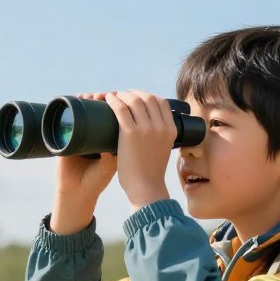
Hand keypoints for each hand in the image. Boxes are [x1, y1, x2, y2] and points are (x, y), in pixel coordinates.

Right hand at [50, 92, 117, 233]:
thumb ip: (120, 150)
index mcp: (106, 138)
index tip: (123, 97)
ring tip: (93, 95)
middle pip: (99, 109)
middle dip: (104, 98)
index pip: (113, 116)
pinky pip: (70, 115)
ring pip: (84, 109)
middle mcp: (93, 133)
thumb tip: (129, 132)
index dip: (118, 105)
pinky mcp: (65, 135)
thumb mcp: (113, 163)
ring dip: (89, 99)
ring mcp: (79, 133)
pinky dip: (74, 105)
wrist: (78, 191)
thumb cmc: (98, 180)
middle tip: (107, 95)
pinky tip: (79, 97)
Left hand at [108, 90, 174, 208]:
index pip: (161, 102)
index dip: (147, 95)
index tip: (137, 97)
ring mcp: (146, 128)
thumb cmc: (150, 172)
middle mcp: (160, 126)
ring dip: (122, 94)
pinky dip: (114, 101)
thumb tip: (149, 129)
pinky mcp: (130, 133)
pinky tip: (108, 99)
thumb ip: (159, 137)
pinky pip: (121, 109)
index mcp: (170, 129)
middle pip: (147, 97)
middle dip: (134, 93)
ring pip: (134, 100)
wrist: (145, 187)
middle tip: (123, 95)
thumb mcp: (163, 149)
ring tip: (114, 96)